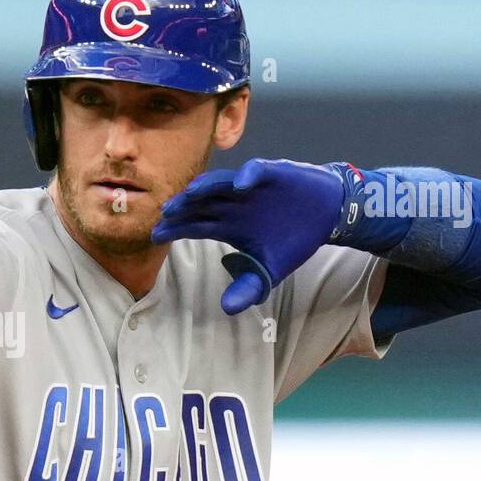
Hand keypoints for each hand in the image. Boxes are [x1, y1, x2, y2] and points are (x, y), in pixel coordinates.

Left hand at [151, 158, 344, 314]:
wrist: (326, 215)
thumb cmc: (291, 241)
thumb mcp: (268, 272)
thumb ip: (246, 288)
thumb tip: (227, 308)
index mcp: (226, 224)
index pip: (193, 225)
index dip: (175, 229)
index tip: (155, 235)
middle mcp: (232, 204)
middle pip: (200, 204)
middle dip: (183, 207)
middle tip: (165, 213)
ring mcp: (249, 188)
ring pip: (221, 184)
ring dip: (206, 188)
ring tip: (191, 195)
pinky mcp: (272, 174)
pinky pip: (256, 171)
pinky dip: (248, 176)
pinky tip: (240, 186)